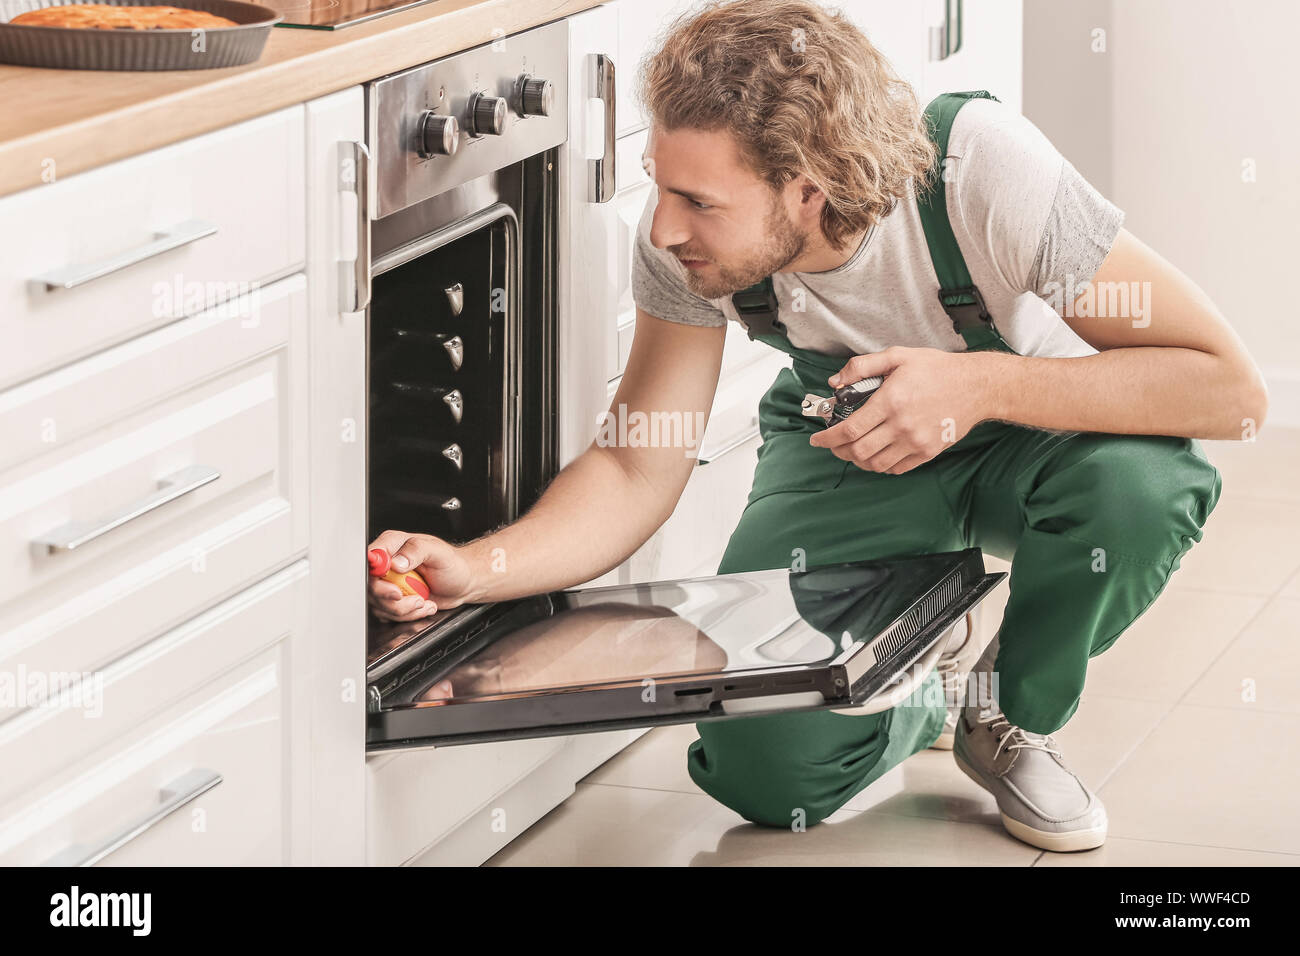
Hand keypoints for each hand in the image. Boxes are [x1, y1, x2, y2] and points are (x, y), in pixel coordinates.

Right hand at [366, 530, 477, 622]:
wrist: (462, 583)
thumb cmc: (452, 564)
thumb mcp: (438, 553)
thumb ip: (416, 551)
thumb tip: (396, 562)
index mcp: (393, 545)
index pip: (371, 559)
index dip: (377, 578)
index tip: (395, 590)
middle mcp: (387, 564)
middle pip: (371, 587)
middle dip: (394, 601)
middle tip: (417, 599)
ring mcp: (389, 583)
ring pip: (380, 604)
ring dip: (405, 610)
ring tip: (424, 601)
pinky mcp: (393, 599)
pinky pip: (388, 613)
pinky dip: (408, 615)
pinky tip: (423, 606)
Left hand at [809, 346, 990, 473]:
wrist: (977, 386)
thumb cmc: (937, 369)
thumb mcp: (898, 356)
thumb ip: (863, 367)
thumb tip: (835, 382)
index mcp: (890, 401)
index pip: (849, 429)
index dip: (827, 438)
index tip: (817, 439)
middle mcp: (901, 426)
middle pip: (858, 451)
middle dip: (838, 451)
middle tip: (832, 445)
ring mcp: (916, 442)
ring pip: (875, 464)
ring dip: (857, 460)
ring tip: (852, 451)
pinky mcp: (928, 452)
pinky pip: (896, 469)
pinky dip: (880, 466)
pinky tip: (876, 454)